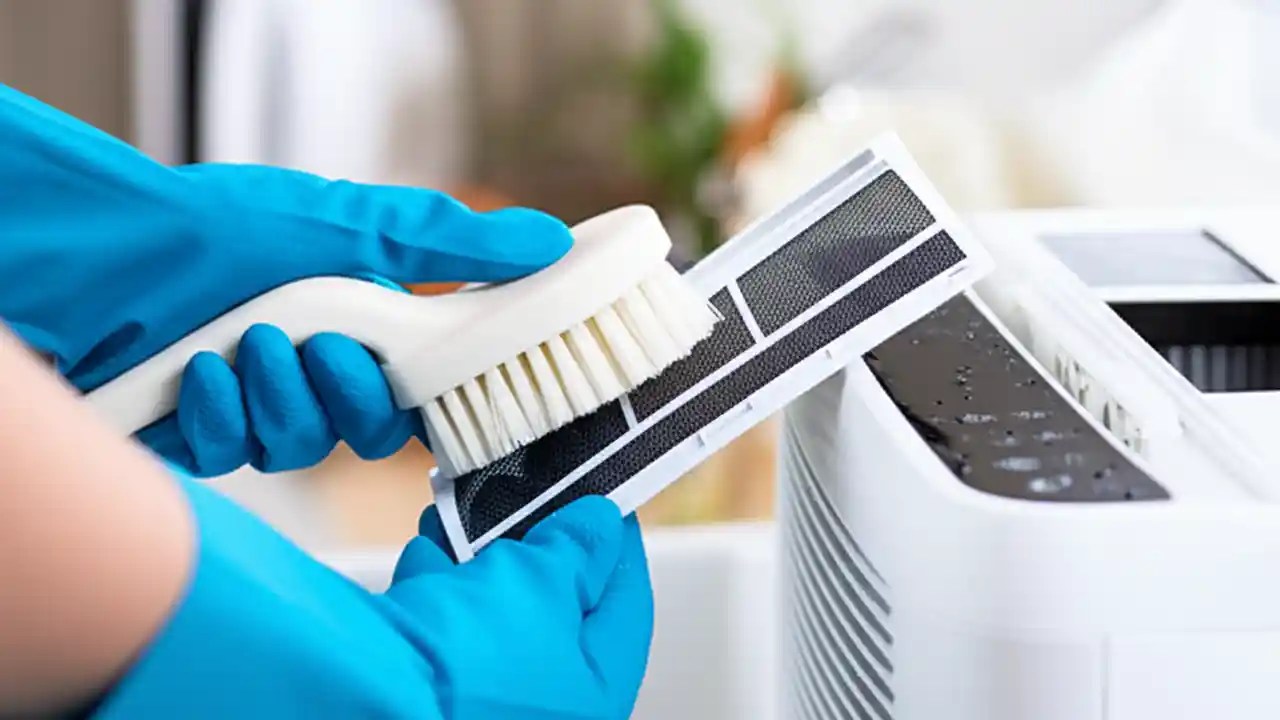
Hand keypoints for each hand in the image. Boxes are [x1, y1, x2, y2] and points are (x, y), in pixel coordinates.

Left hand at [0, 83, 570, 474]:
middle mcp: (313, 370)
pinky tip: (204, 373)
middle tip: (321, 344)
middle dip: (347, 392)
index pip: (421, 390)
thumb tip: (551, 242)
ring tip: (249, 342)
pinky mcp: (202, 435)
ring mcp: (258, 405)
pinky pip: (236, 456)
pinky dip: (224, 414)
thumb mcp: (351, 224)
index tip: (420, 377)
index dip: (426, 397)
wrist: (107, 246)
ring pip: (304, 447)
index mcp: (361, 324)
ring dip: (281, 395)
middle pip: (369, 430)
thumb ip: (451, 241)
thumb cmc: (225, 225)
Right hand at [94, 474, 653, 718]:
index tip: (600, 493)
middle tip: (528, 489)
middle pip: (554, 602)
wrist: (361, 695)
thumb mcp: (542, 583)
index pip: (624, 600)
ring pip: (492, 608)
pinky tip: (428, 553)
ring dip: (477, 556)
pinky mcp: (427, 682)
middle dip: (532, 541)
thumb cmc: (469, 662)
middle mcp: (544, 704)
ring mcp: (483, 697)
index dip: (612, 539)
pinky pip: (443, 624)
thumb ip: (576, 548)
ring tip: (464, 511)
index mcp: (595, 690)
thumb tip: (598, 523)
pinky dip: (438, 584)